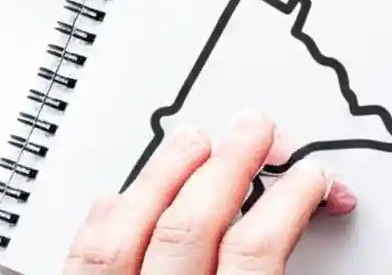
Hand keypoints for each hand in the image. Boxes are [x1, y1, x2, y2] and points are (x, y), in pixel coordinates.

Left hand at [65, 111, 355, 274]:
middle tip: (257, 130)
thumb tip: (312, 225)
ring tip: (194, 139)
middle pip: (190, 227)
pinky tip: (123, 195)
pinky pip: (78, 262)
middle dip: (229, 166)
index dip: (290, 204)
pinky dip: (105, 220)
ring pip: (125, 234)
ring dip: (163, 177)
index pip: (257, 253)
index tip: (313, 179)